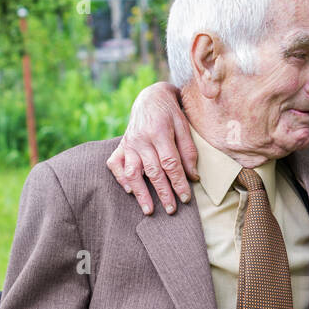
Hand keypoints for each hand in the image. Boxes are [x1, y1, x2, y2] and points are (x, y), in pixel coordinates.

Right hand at [106, 81, 199, 214]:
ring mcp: (128, 143)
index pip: (170, 163)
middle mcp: (141, 139)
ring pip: (132, 172)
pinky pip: (115, 164)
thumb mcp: (184, 126)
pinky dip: (120, 179)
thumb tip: (193, 176)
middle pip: (153, 171)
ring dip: (140, 193)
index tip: (185, 198)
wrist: (150, 98)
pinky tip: (130, 191)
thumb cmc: (170, 114)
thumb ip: (188, 151)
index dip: (178, 182)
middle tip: (171, 210)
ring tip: (149, 210)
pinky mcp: (120, 146)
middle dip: (163, 193)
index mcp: (159, 132)